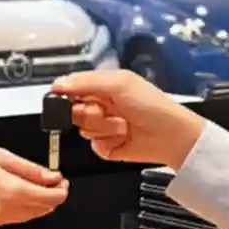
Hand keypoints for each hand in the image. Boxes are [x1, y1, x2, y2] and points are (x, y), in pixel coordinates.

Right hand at [0, 141, 68, 227]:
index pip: (50, 199)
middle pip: (42, 209)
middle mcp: (5, 208)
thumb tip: (52, 177)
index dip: (61, 191)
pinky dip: (23, 206)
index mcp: (11, 191)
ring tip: (33, 182)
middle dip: (51, 196)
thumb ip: (31, 169)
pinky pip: (16, 216)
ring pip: (30, 215)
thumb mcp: (3, 156)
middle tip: (51, 180)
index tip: (62, 182)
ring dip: (38, 202)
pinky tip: (17, 190)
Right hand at [51, 70, 206, 168]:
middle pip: (73, 111)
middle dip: (90, 113)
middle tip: (107, 110)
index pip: (72, 88)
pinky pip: (94, 146)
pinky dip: (108, 142)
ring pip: (84, 129)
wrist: (170, 135)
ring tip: (123, 124)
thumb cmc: (152, 105)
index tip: (72, 99)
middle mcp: (101, 105)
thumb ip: (85, 82)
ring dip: (104, 127)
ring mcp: (104, 126)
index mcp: (102, 86)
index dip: (69, 95)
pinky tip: (123, 137)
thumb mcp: (118, 84)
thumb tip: (58, 84)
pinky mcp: (107, 146)